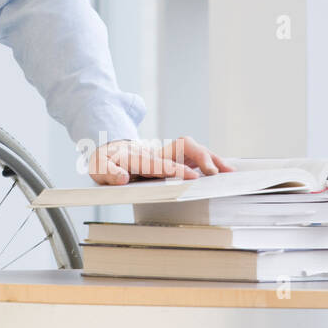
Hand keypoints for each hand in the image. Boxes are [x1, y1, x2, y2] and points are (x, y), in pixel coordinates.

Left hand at [88, 136, 235, 185]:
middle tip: (213, 172)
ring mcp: (166, 152)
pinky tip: (225, 170)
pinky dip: (211, 159)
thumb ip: (109, 173)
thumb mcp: (98, 169)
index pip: (158, 163)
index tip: (191, 176)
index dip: (174, 169)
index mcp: (137, 156)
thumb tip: (124, 179)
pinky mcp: (174, 156)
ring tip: (229, 171)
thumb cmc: (105, 163)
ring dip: (210, 157)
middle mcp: (156, 151)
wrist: (108, 151)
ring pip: (192, 148)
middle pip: (183, 148)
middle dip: (200, 157)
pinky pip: (195, 155)